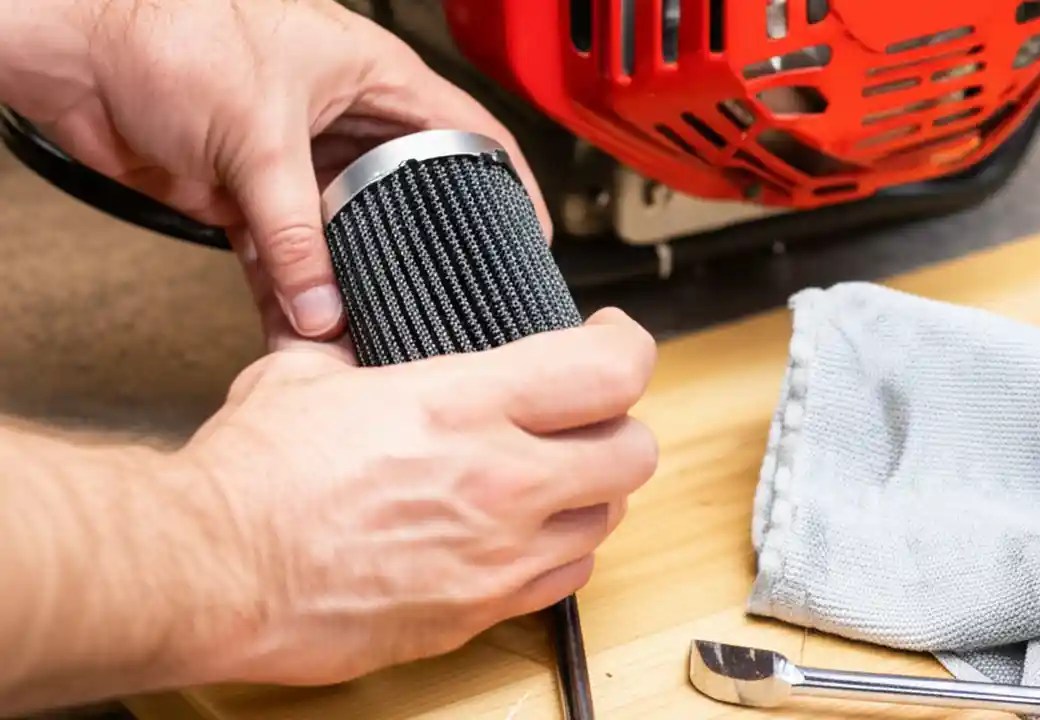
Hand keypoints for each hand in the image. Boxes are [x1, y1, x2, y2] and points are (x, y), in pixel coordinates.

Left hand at [4, 0, 548, 340]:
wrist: (72, 46)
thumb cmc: (168, 25)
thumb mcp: (258, 132)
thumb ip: (295, 231)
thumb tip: (322, 304)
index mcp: (375, 79)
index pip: (468, 135)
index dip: (508, 185)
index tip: (530, 236)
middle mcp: (343, 120)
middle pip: (405, 197)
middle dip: (420, 249)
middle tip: (443, 297)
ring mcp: (295, 161)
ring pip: (343, 235)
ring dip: (348, 282)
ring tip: (369, 326)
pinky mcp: (246, 195)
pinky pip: (284, 256)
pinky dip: (289, 291)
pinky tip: (302, 324)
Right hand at [176, 307, 657, 685]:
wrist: (209, 571)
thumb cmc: (250, 478)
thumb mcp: (310, 374)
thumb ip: (367, 351)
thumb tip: (371, 334)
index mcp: (466, 405)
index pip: (611, 371)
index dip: (628, 347)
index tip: (611, 342)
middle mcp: (500, 482)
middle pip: (634, 452)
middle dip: (620, 427)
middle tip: (589, 416)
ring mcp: (497, 557)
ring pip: (608, 521)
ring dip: (590, 493)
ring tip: (553, 477)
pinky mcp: (477, 613)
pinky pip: (562, 581)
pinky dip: (558, 552)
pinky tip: (521, 534)